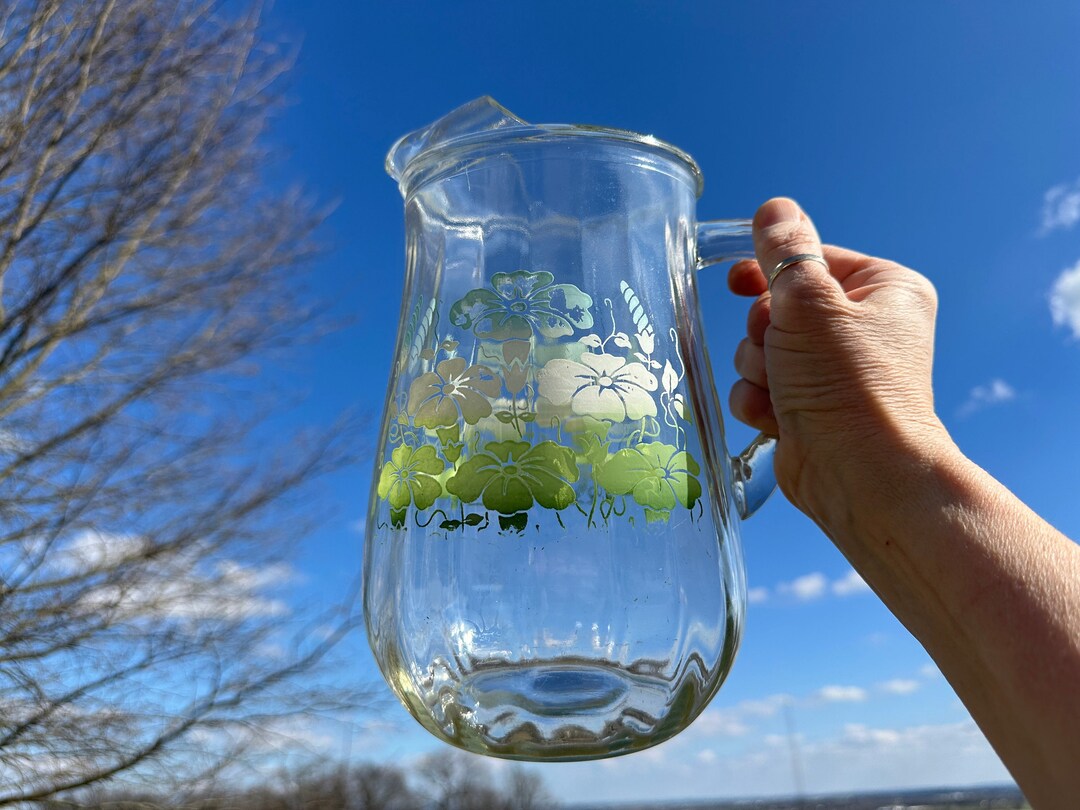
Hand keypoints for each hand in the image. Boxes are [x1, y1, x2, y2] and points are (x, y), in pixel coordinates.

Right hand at [728, 198, 949, 523]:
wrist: (860, 475)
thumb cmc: (847, 383)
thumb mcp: (810, 302)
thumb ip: (786, 251)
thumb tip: (774, 208)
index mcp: (883, 290)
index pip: (812, 259)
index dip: (772, 268)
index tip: (739, 279)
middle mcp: (864, 328)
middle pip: (778, 307)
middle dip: (764, 332)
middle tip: (779, 349)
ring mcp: (834, 372)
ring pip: (762, 349)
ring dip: (758, 369)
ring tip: (783, 389)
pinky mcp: (808, 408)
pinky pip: (760, 388)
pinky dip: (760, 401)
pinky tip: (777, 417)